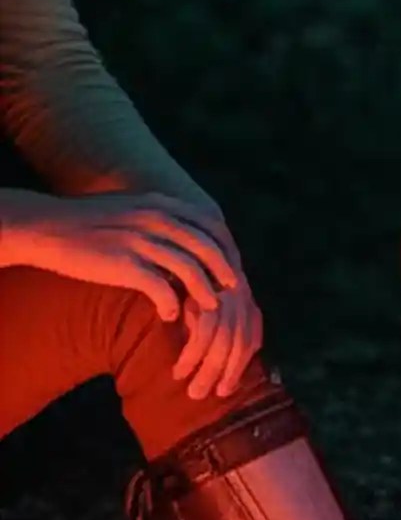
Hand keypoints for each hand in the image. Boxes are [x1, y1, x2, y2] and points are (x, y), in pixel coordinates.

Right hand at [0, 189, 264, 398]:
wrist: (47, 227)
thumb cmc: (91, 223)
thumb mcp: (134, 210)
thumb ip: (163, 220)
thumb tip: (191, 241)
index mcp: (161, 204)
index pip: (211, 224)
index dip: (228, 247)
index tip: (235, 265)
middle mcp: (156, 218)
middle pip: (207, 247)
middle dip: (224, 271)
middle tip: (233, 291)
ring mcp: (141, 240)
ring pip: (190, 269)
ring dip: (204, 293)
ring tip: (208, 309)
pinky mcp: (125, 263)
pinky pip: (161, 288)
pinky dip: (171, 305)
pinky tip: (171, 315)